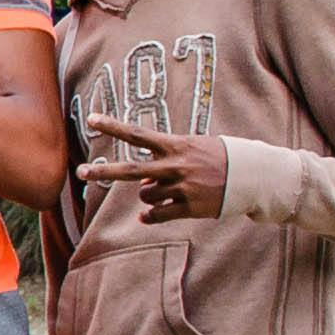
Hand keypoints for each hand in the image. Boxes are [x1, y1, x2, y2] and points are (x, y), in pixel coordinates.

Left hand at [75, 115, 228, 221]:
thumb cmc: (220, 158)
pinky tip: (149, 215)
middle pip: (130, 169)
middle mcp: (175, 166)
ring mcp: (182, 187)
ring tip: (169, 190)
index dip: (114, 126)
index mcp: (176, 146)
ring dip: (150, 195)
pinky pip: (157, 215)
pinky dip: (150, 216)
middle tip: (80, 171)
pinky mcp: (189, 207)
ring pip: (145, 195)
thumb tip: (141, 182)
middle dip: (103, 170)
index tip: (91, 118)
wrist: (254, 177)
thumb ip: (165, 161)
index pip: (138, 134)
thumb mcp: (193, 149)